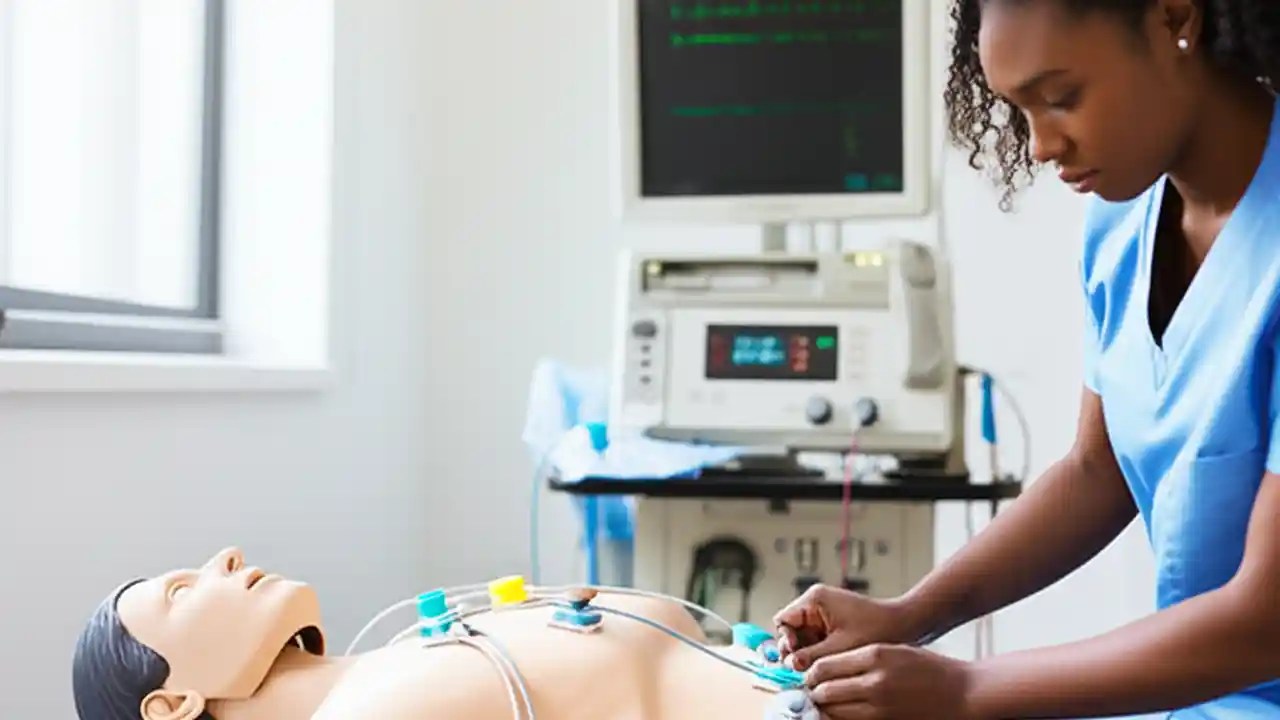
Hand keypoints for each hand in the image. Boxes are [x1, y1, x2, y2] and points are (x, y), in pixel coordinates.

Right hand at [772, 584, 919, 670]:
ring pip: (803, 638)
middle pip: (791, 630)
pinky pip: (816, 640)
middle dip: (796, 650)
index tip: (794, 658)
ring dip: (808, 653)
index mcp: (815, 600)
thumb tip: (791, 665)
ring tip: (817, 667)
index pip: (784, 620)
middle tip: (803, 667)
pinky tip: (826, 664)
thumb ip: (812, 656)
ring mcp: (825, 614)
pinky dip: (818, 653)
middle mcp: (816, 603)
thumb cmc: (878, 627)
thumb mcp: (840, 646)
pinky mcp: (833, 624)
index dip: (785, 641)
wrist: (906, 624)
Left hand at [806, 643, 975, 719]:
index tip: (809, 675)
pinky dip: (841, 719)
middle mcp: (875, 681)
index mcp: (875, 655)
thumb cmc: (929, 668)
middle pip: (825, 690)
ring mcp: (880, 706)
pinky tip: (842, 713)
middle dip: (814, 692)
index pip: (826, 665)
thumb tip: (829, 667)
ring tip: (824, 703)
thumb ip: (861, 657)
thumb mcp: (894, 650)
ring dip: (825, 708)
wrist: (962, 692)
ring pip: (835, 711)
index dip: (811, 672)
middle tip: (812, 691)